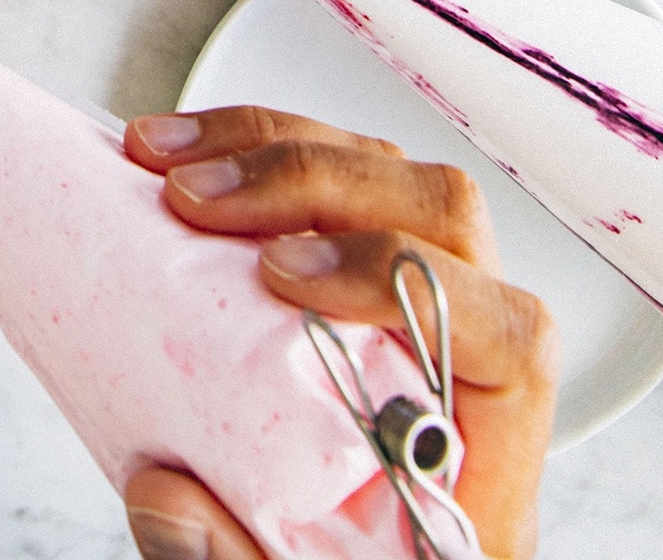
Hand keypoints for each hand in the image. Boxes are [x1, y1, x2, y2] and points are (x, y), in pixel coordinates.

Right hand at [119, 106, 555, 559]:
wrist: (319, 553)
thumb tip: (162, 495)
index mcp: (485, 439)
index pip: (502, 331)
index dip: (401, 279)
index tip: (280, 277)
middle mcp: (461, 348)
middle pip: (438, 216)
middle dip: (314, 182)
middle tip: (195, 199)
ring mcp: (401, 296)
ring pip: (379, 171)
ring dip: (268, 145)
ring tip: (160, 159)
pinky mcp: (335, 268)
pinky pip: (318, 178)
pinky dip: (244, 151)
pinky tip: (169, 159)